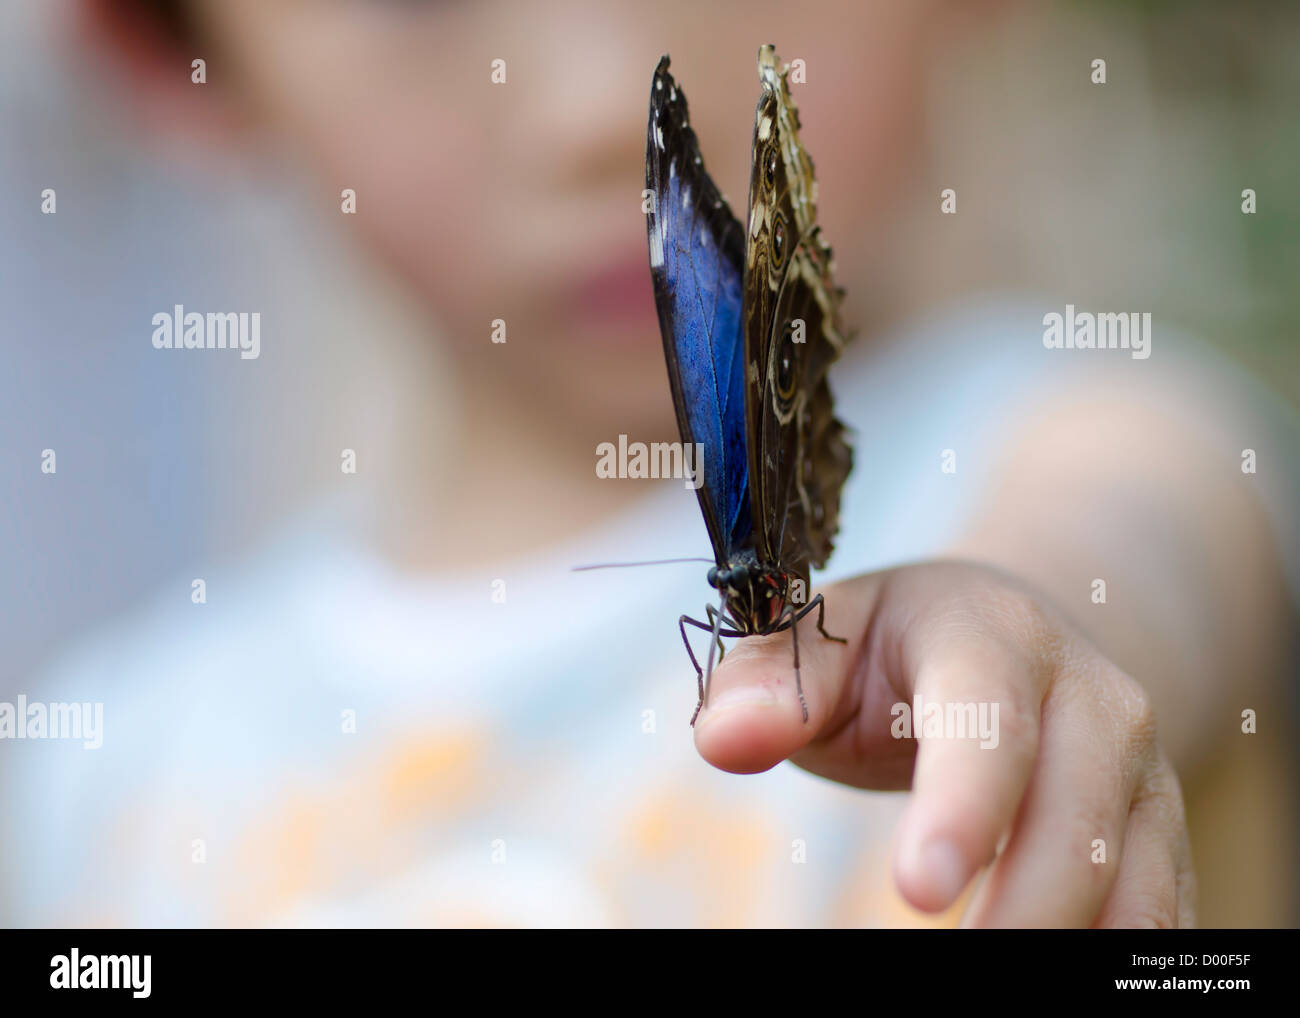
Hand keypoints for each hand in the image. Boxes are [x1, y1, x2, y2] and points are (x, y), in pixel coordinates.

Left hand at [694, 561, 1195, 926]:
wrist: (1013, 635)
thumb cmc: (896, 651)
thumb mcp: (829, 638)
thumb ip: (774, 681)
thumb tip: (723, 737)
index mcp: (995, 636)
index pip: (990, 719)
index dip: (962, 805)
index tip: (917, 888)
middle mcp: (1091, 698)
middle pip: (1076, 818)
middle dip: (1021, 910)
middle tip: (947, 974)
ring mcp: (1139, 768)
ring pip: (1135, 878)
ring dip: (1069, 942)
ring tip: (985, 983)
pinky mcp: (1159, 830)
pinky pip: (1157, 911)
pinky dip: (1111, 957)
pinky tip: (1053, 974)